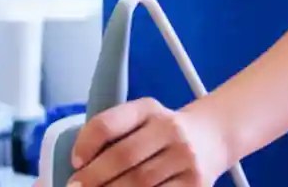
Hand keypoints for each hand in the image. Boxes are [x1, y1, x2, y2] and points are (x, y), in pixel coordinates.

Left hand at [66, 99, 229, 186]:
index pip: (109, 123)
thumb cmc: (162, 132)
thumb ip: (112, 133)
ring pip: (140, 182)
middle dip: (94, 176)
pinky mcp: (195, 184)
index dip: (86, 144)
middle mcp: (169, 129)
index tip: (75, 161)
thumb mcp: (141, 119)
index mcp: (147, 109)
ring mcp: (185, 158)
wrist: (211, 137)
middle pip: (123, 156)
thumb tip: (78, 164)